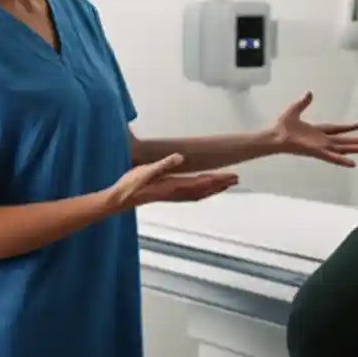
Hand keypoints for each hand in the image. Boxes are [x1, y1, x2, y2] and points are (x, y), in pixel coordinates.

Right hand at [110, 153, 238, 208]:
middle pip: (205, 189)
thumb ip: (163, 164)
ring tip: (228, 183)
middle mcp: (177, 193)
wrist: (120, 199)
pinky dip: (204, 191)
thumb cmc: (131, 184)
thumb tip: (180, 157)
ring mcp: (174, 195)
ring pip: (200, 193)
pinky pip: (192, 195)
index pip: (202, 183)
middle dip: (221, 183)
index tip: (232, 175)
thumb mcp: (145, 170)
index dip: (218, 179)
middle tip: (237, 177)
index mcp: (174, 186)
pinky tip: (206, 189)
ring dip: (215, 188)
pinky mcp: (169, 195)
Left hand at [271, 91, 357, 166]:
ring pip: (342, 149)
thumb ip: (303, 103)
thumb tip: (309, 92)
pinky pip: (333, 157)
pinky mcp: (318, 152)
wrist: (275, 137)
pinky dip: (342, 160)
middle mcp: (321, 140)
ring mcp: (321, 147)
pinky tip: (353, 163)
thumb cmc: (282, 126)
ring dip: (355, 149)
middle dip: (356, 142)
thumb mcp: (294, 110)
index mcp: (317, 131)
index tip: (357, 125)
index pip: (335, 129)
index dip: (346, 127)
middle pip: (343, 141)